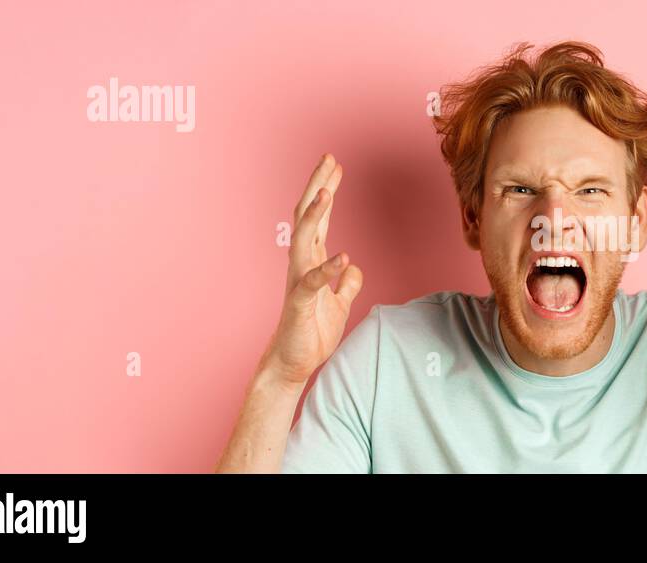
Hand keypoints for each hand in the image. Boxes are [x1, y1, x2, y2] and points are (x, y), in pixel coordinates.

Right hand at [258, 154, 363, 389]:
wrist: (292, 362)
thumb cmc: (311, 332)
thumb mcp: (339, 304)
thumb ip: (346, 284)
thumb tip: (354, 267)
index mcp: (311, 262)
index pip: (320, 219)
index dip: (327, 192)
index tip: (336, 167)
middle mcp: (301, 265)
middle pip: (308, 217)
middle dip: (318, 187)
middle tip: (328, 159)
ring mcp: (298, 282)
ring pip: (304, 240)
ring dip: (315, 216)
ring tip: (326, 192)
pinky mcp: (299, 303)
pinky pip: (312, 282)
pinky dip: (328, 269)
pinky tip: (344, 257)